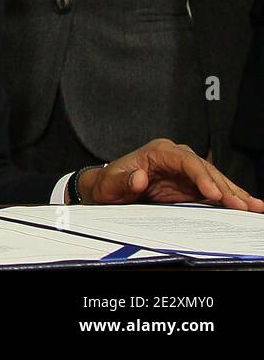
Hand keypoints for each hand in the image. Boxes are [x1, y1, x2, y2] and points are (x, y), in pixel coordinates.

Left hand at [76, 138, 263, 211]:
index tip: (213, 194)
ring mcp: (186, 173)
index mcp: (159, 152)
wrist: (109, 190)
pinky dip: (228, 200)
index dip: (201, 177)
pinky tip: (245, 207)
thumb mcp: (110, 183)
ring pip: (214, 181)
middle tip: (243, 206)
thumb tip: (140, 178)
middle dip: (225, 188)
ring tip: (255, 207)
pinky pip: (213, 192)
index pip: (186, 161)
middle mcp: (177, 159)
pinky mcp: (190, 187)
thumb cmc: (109, 183)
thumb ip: (123, 180)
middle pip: (206, 170)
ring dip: (234, 194)